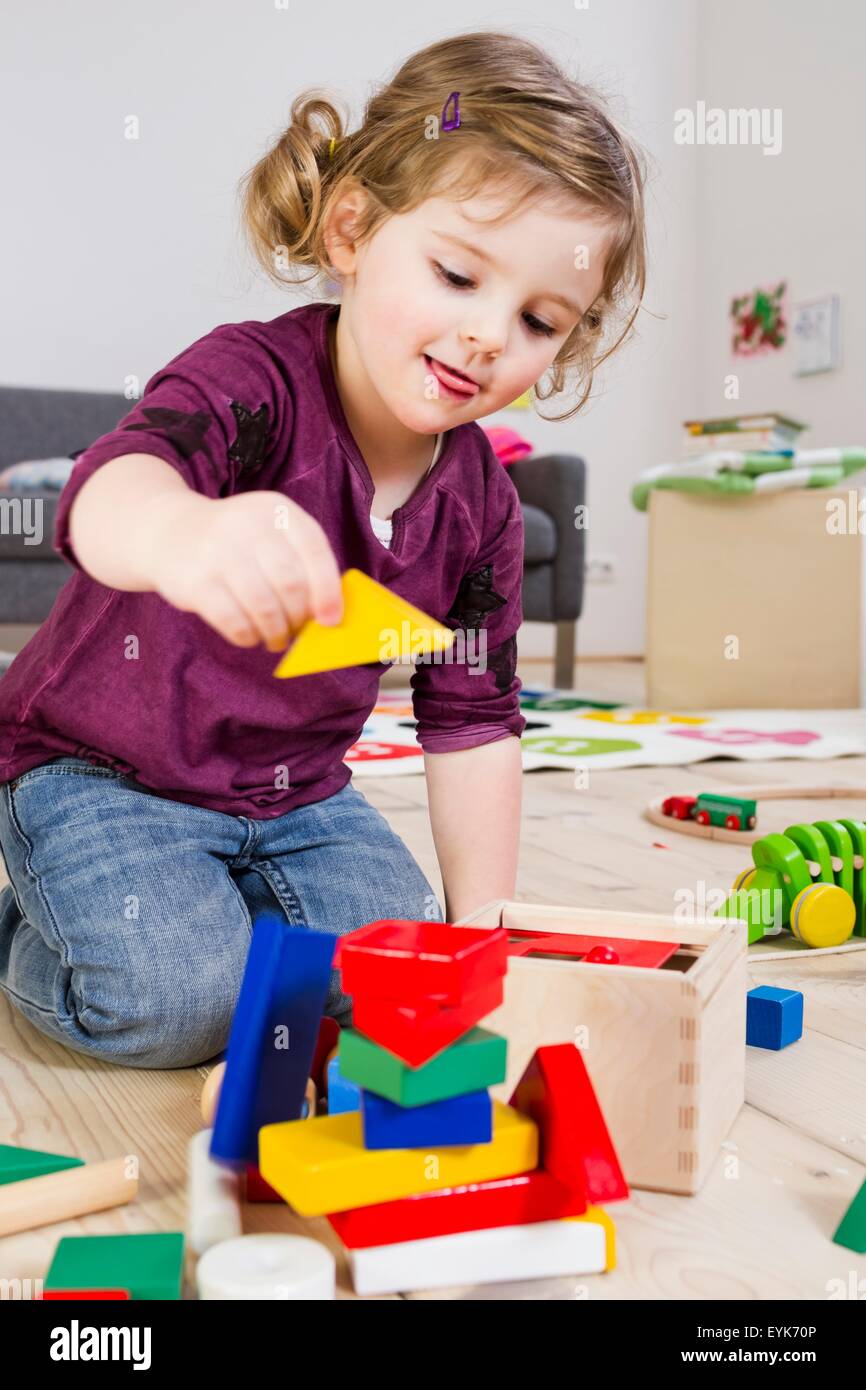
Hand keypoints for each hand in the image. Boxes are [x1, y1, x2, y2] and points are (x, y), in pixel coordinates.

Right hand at [145, 490, 342, 650]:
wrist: (171, 531)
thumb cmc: (237, 543)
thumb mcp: (272, 535)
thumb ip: (303, 565)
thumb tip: (327, 616)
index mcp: (278, 510)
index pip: (315, 550)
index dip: (328, 591)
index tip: (330, 620)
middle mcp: (249, 524)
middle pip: (291, 583)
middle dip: (299, 617)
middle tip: (296, 630)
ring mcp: (219, 552)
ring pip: (264, 607)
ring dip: (276, 632)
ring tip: (276, 639)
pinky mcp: (196, 581)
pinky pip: (233, 621)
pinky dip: (248, 636)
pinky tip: (249, 636)